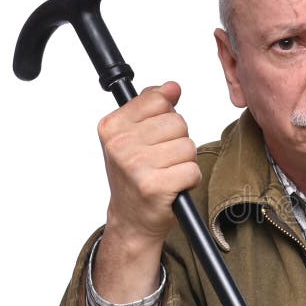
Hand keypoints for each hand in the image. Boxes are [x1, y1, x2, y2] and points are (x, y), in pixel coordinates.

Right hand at [99, 81, 200, 244]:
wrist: (132, 219)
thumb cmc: (136, 176)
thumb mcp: (135, 135)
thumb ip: (152, 106)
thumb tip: (172, 87)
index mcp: (112, 126)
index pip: (158, 100)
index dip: (166, 118)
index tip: (155, 136)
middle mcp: (120, 144)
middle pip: (178, 122)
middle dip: (178, 141)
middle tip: (162, 161)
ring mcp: (136, 166)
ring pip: (188, 146)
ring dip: (185, 162)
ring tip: (167, 174)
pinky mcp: (155, 186)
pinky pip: (192, 170)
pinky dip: (190, 180)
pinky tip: (173, 187)